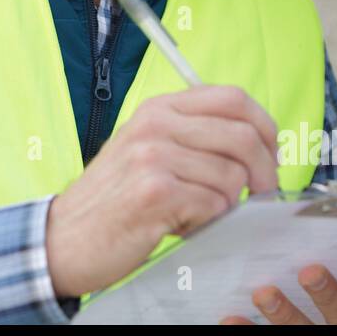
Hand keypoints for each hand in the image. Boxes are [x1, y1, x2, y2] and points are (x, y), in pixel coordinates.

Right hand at [47, 85, 280, 298]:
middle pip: (243, 135)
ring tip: (193, 212)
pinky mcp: (155, 192)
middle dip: (264, 170)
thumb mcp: (146, 148)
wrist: (65, 238)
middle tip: (261, 193)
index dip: (265, 127)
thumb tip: (256, 141)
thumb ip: (191, 135)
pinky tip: (178, 225)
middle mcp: (155, 124)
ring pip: (232, 176)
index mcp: (158, 108)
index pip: (232, 98)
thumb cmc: (113, 199)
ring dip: (224, 204)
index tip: (271, 154)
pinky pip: (214, 205)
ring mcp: (153, 156)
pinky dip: (206, 222)